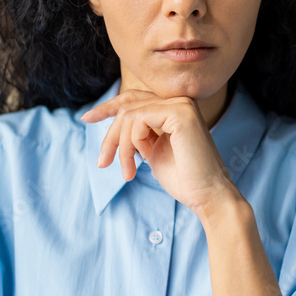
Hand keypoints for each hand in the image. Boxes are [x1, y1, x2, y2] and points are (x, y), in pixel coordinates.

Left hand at [80, 88, 239, 217]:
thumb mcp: (154, 150)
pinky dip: (132, 143)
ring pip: (129, 114)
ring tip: (126, 171)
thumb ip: (140, 134)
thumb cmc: (184, 179)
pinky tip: (143, 160)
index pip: (134, 98)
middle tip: (103, 162)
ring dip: (120, 146)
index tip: (86, 118)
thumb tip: (116, 125)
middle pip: (127, 106)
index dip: (108, 106)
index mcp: (175, 108)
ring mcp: (181, 104)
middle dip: (110, 135)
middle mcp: (180, 100)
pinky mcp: (180, 113)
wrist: (208, 196)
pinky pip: (137, 120)